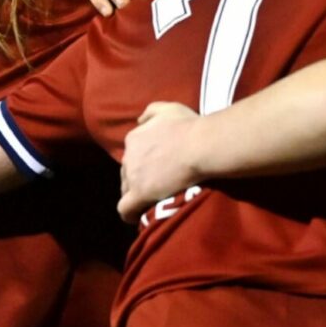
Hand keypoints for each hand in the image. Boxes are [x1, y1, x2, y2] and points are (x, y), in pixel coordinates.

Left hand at [118, 102, 203, 220]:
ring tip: (153, 200)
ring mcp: (133, 176)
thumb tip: (139, 120)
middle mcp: (129, 156)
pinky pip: (125, 209)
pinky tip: (136, 217)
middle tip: (158, 184)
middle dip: (138, 179)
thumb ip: (150, 112)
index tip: (156, 168)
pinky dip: (129, 213)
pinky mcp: (139, 194)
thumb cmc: (189, 126)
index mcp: (134, 138)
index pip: (132, 155)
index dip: (142, 163)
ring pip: (126, 190)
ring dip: (136, 195)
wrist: (200, 146)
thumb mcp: (169, 109)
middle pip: (127, 173)